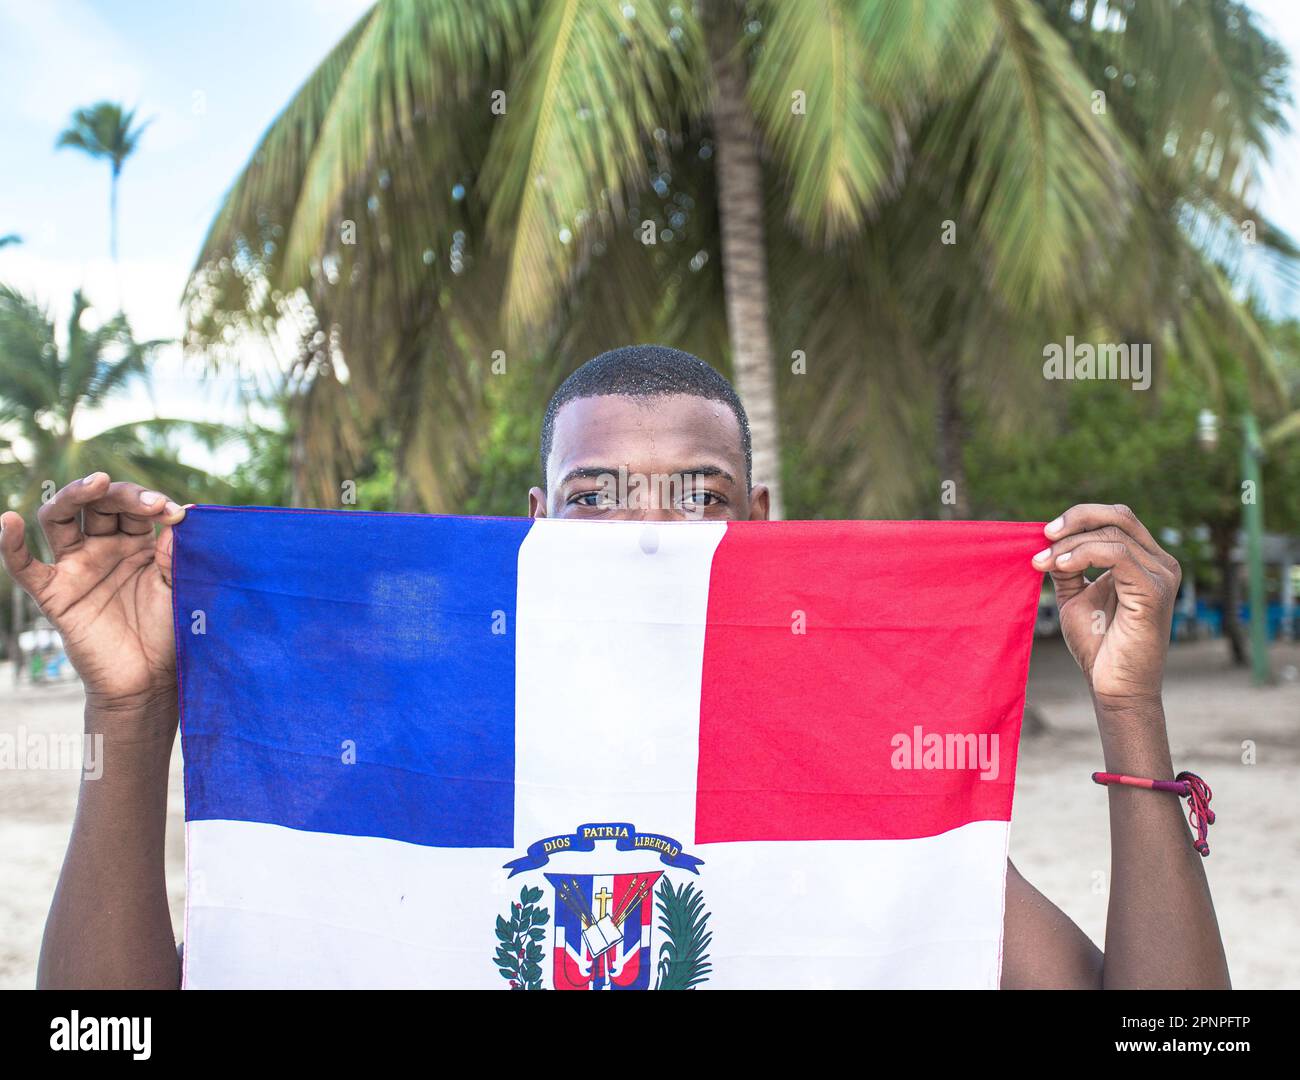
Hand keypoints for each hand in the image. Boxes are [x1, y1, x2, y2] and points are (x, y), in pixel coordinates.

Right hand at [1, 473, 187, 709]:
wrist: (147, 679)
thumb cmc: (167, 631)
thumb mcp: (178, 588)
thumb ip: (175, 555)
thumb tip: (182, 516)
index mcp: (135, 542)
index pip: (134, 507)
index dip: (152, 503)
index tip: (177, 514)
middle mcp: (102, 547)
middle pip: (99, 504)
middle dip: (122, 494)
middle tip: (148, 502)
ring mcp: (76, 567)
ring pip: (61, 519)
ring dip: (75, 496)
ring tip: (96, 483)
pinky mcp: (54, 593)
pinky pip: (24, 566)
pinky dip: (10, 544)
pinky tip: (8, 521)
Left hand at [1032, 503, 1180, 708]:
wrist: (1113, 686)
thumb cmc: (1098, 645)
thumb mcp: (1075, 595)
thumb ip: (1067, 566)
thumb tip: (1048, 540)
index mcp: (1144, 560)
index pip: (1115, 518)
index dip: (1079, 518)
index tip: (1043, 535)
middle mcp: (1160, 562)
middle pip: (1119, 515)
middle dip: (1076, 519)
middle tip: (1044, 536)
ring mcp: (1161, 575)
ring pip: (1113, 534)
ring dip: (1070, 545)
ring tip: (1043, 562)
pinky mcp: (1154, 591)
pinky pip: (1118, 554)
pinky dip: (1083, 554)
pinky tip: (1060, 566)